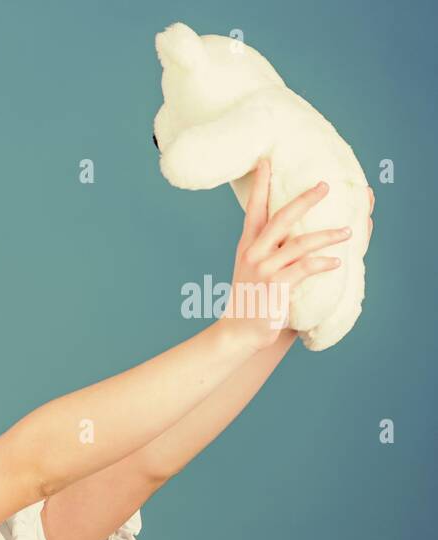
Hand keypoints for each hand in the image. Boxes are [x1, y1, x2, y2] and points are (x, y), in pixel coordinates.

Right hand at [217, 157, 348, 349]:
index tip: (267, 161)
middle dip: (304, 200)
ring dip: (327, 236)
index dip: (261, 185)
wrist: (239, 331)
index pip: (254, 209)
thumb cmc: (253, 298)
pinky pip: (305, 268)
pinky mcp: (275, 286)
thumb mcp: (255, 269)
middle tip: (325, 186)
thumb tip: (298, 231)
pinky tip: (337, 263)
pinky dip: (323, 263)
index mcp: (247, 245)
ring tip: (348, 233)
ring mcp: (263, 269)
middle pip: (280, 218)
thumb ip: (271, 249)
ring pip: (300, 243)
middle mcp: (253, 253)